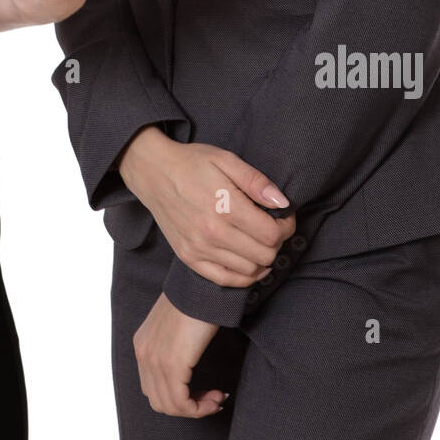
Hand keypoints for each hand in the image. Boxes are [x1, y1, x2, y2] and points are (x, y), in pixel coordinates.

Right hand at [120, 130, 296, 285]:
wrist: (153, 173)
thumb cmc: (192, 163)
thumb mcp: (226, 159)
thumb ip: (256, 181)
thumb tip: (283, 203)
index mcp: (225, 206)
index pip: (272, 233)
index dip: (286, 226)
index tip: (284, 218)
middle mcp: (212, 233)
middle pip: (265, 255)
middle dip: (276, 242)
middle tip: (273, 228)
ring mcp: (199, 248)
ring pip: (249, 270)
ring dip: (262, 259)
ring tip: (260, 242)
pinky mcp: (189, 258)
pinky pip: (225, 279)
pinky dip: (243, 277)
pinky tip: (250, 264)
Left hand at [133, 293, 225, 417]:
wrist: (203, 284)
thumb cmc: (197, 299)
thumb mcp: (176, 324)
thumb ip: (172, 344)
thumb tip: (187, 365)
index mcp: (143, 344)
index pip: (152, 387)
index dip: (178, 396)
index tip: (203, 391)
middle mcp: (143, 353)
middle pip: (159, 400)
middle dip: (187, 406)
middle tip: (212, 397)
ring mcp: (154, 360)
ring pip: (170, 406)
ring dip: (197, 408)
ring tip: (216, 397)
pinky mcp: (171, 364)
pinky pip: (182, 403)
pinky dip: (200, 408)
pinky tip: (217, 397)